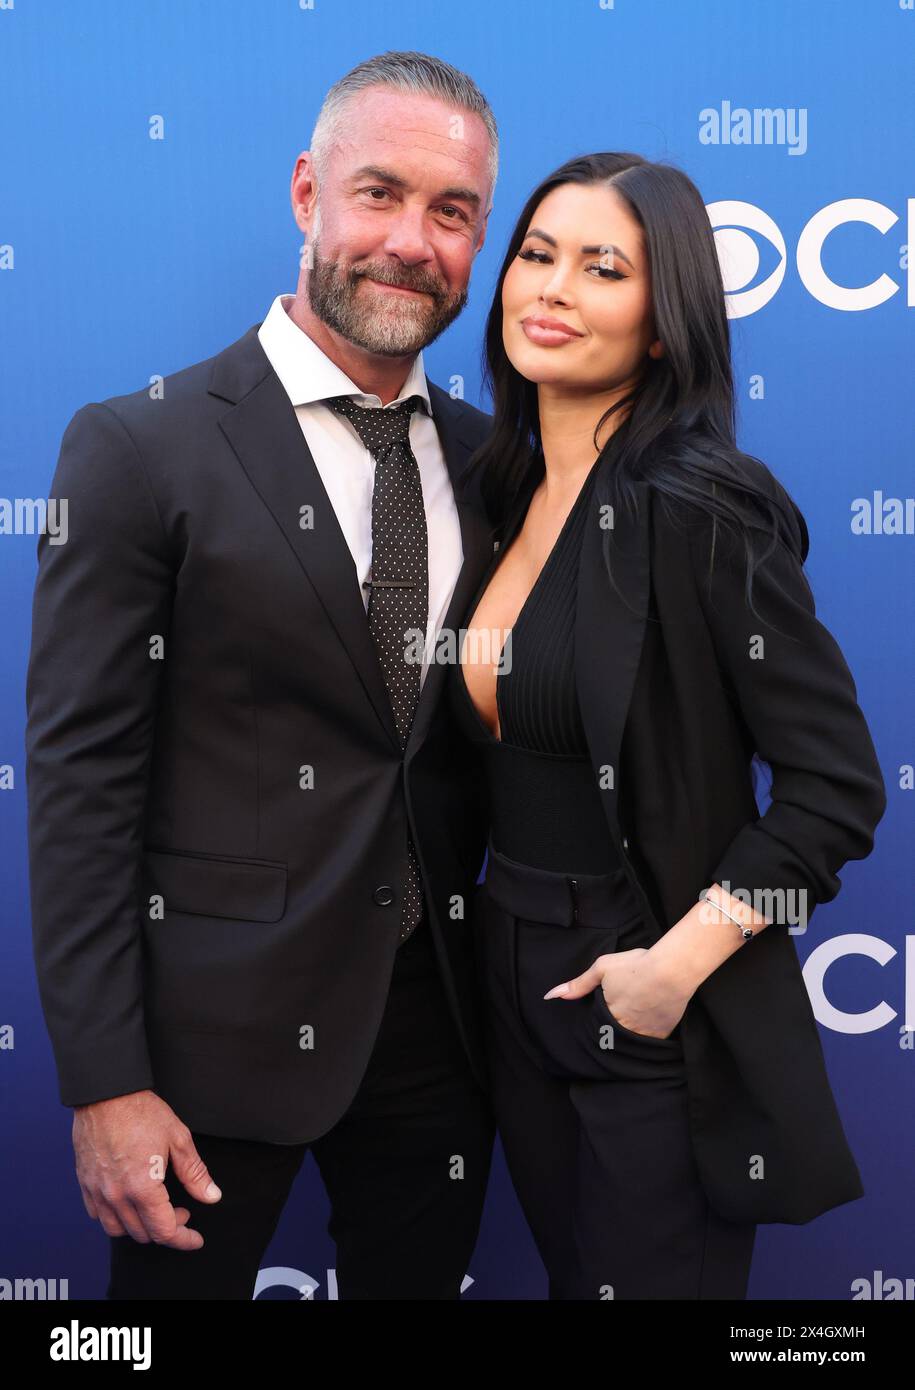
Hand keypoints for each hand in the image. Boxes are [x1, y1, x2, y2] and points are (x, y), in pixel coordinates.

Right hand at [72, 1089, 221, 1248]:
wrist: (105, 1093)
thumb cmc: (141, 1112)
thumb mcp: (178, 1138)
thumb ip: (195, 1173)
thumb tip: (211, 1196)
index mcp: (143, 1187)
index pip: (165, 1231)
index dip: (184, 1239)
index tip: (195, 1238)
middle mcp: (117, 1196)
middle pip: (143, 1234)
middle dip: (167, 1229)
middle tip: (182, 1210)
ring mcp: (98, 1191)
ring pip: (119, 1230)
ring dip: (141, 1227)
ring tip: (156, 1208)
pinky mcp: (85, 1184)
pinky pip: (99, 1215)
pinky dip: (116, 1217)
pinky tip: (129, 1202)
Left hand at [544, 946, 688, 1040]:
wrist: (672, 970)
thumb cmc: (637, 966)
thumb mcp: (602, 968)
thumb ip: (579, 984)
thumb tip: (551, 996)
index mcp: (607, 1015)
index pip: (596, 1027)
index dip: (598, 1022)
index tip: (602, 1016)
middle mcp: (624, 1030)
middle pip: (612, 1036)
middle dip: (612, 1030)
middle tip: (618, 1017)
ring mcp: (644, 1035)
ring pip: (630, 1041)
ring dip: (629, 1033)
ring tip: (633, 1019)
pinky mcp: (662, 1034)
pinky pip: (650, 1041)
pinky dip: (647, 1034)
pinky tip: (648, 1022)